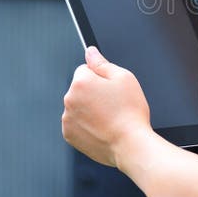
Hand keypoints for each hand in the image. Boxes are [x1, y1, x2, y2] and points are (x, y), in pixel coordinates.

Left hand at [62, 46, 151, 166]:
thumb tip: (90, 52)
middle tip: (113, 104)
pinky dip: (87, 124)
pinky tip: (102, 128)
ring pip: (78, 106)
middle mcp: (69, 99)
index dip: (101, 77)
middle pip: (80, 88)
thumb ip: (102, 63)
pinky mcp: (69, 135)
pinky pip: (77, 123)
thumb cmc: (130, 112)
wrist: (130, 144)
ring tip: (110, 118)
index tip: (112, 89)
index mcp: (81, 82)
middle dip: (94, 93)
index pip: (85, 69)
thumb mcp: (124, 78)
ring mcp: (67, 118)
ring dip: (89, 109)